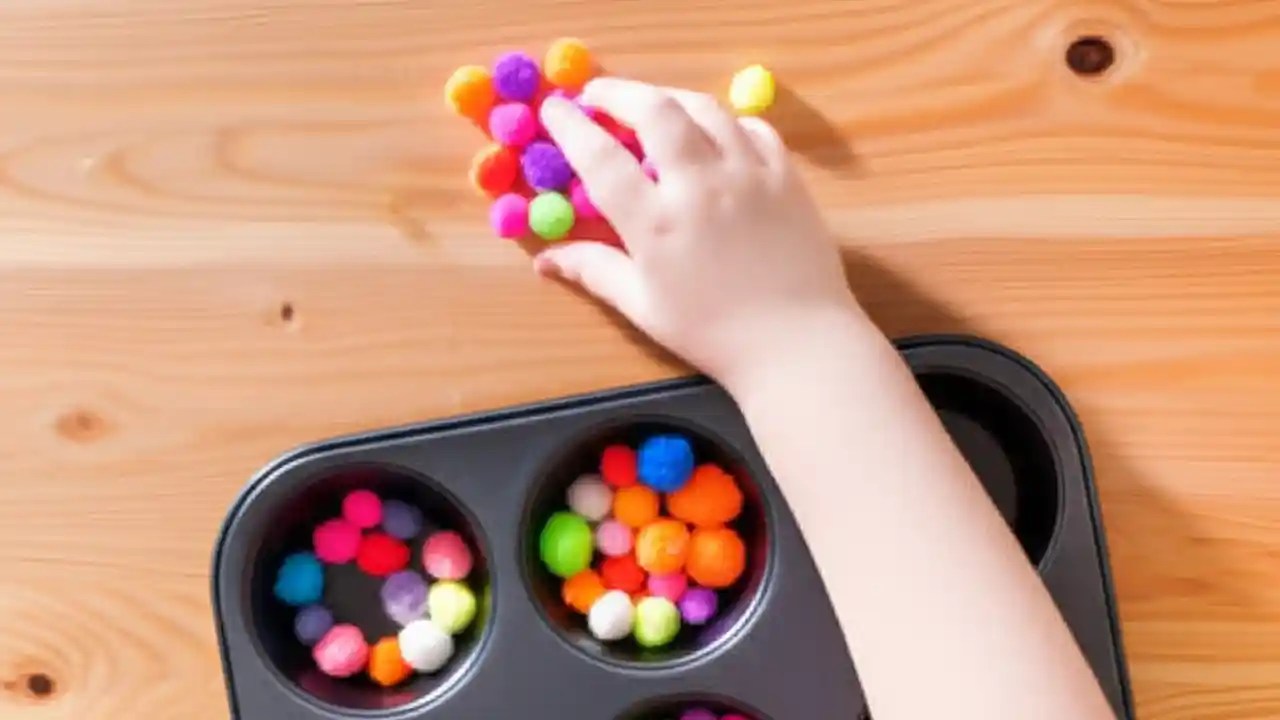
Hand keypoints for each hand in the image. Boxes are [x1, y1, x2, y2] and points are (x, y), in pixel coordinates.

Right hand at [536, 78, 863, 389]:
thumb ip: (594, 271)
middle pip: (654, 110)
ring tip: (650, 107)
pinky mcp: (786, 175)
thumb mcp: (644, 307)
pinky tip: (712, 135)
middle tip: (597, 97)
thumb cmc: (713, 334)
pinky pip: (751, 127)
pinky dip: (723, 122)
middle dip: (617, 92)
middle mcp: (700, 185)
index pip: (600, 157)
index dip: (570, 126)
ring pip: (703, 108)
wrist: (798, 343)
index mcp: (656, 223)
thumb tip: (544, 259)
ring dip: (668, 98)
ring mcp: (748, 173)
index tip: (554, 109)